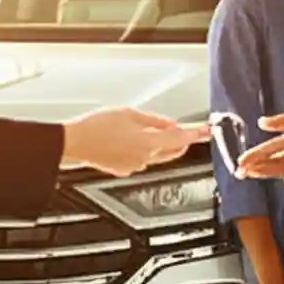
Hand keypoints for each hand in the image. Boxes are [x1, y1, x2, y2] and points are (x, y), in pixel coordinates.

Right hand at [62, 108, 208, 176]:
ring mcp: (135, 166)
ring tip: (148, 130)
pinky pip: (141, 160)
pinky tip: (130, 140)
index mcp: (149, 142)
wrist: (76, 142)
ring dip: (160, 144)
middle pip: (173, 151)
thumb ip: (154, 120)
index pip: (181, 137)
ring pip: (157, 156)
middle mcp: (145, 158)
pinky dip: (142, 150)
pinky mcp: (124, 169)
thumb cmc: (98, 126)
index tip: (207, 131)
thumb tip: (170, 123)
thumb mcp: (129, 113)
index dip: (196, 133)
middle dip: (181, 140)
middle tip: (186, 130)